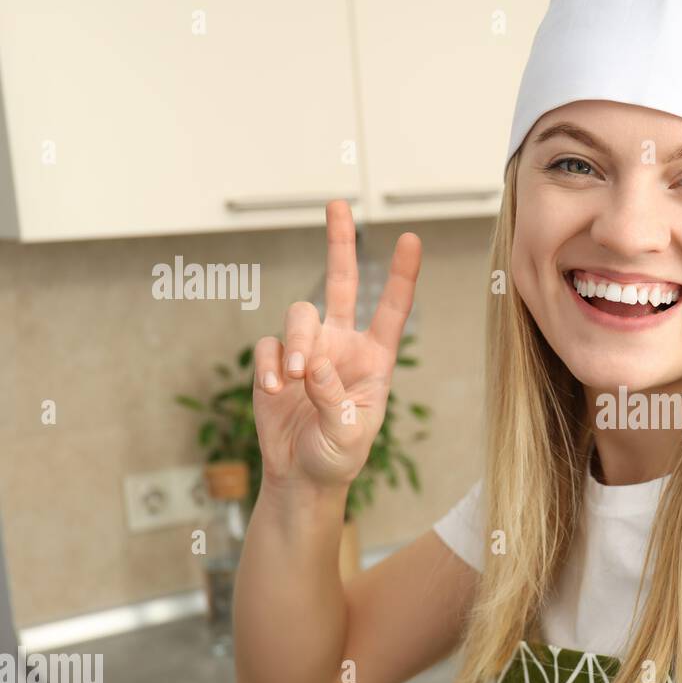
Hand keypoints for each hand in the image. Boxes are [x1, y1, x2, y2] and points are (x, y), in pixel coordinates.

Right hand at [252, 201, 421, 490]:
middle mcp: (342, 345)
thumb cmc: (338, 457)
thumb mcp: (350, 435)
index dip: (402, 275)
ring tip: (298, 377)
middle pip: (341, 283)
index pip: (392, 309)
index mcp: (375, 359)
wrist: (301, 477)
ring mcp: (307, 350)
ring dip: (297, 341)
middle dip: (340, 244)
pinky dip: (272, 364)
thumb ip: (335, 399)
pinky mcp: (274, 363)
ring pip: (299, 316)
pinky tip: (278, 389)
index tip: (410, 239)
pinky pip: (269, 346)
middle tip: (338, 205)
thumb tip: (316, 365)